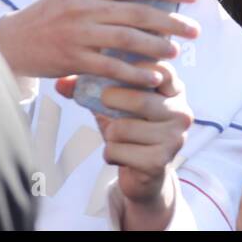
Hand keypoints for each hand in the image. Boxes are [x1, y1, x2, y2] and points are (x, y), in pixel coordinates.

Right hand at [0, 0, 199, 82]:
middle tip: (194, 30)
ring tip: (177, 52)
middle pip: (137, 14)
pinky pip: (110, 67)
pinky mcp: (73, 59)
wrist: (16, 40)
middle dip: (171, 23)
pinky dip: (134, 74)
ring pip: (126, 40)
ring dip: (156, 48)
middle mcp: (85, 7)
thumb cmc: (51, 5)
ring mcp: (78, 34)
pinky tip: (153, 77)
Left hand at [56, 61, 193, 220]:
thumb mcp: (118, 107)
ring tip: (117, 138)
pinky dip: (110, 154)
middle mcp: (181, 113)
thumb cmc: (133, 131)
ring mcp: (174, 138)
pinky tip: (119, 156)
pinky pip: (118, 150)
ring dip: (110, 135)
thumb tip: (60, 82)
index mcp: (176, 93)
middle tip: (104, 99)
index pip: (163, 71)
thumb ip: (94, 90)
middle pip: (140, 100)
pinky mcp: (160, 161)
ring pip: (123, 128)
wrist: (145, 175)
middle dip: (113, 98)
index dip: (140, 67)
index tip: (117, 66)